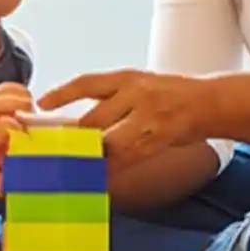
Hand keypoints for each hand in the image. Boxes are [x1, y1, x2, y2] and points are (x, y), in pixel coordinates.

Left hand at [37, 69, 208, 165]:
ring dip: (91, 155)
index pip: (87, 82)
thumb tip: (77, 121)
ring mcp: (148, 118)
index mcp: (127, 77)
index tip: (41, 103)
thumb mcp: (138, 84)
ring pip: (109, 143)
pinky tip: (99, 174)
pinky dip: (111, 168)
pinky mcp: (158, 140)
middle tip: (55, 146)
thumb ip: (110, 100)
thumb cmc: (167, 93)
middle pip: (93, 120)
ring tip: (75, 162)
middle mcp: (136, 94)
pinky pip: (127, 159)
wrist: (208, 103)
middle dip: (73, 136)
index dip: (62, 93)